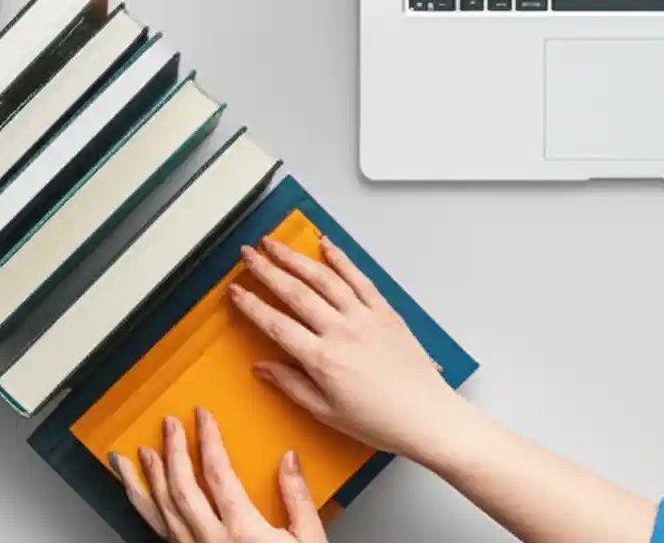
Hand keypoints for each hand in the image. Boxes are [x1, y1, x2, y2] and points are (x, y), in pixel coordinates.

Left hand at [110, 408, 327, 542]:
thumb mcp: (310, 542)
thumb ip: (297, 499)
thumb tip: (289, 459)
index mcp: (243, 532)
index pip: (217, 473)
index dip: (207, 439)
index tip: (202, 416)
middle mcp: (211, 542)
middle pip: (182, 488)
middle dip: (172, 450)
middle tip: (169, 423)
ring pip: (160, 511)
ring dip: (147, 478)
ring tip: (137, 453)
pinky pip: (157, 530)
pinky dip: (143, 507)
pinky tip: (137, 493)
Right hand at [228, 236, 460, 460]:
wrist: (426, 416)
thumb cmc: (380, 420)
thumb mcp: (326, 412)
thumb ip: (291, 384)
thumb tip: (262, 366)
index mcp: (323, 359)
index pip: (276, 324)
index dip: (252, 305)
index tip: (236, 290)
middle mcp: (342, 331)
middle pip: (296, 292)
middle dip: (267, 269)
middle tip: (248, 254)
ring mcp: (365, 317)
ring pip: (324, 278)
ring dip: (296, 257)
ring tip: (275, 244)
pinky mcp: (385, 312)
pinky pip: (359, 278)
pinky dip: (341, 258)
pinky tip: (326, 245)